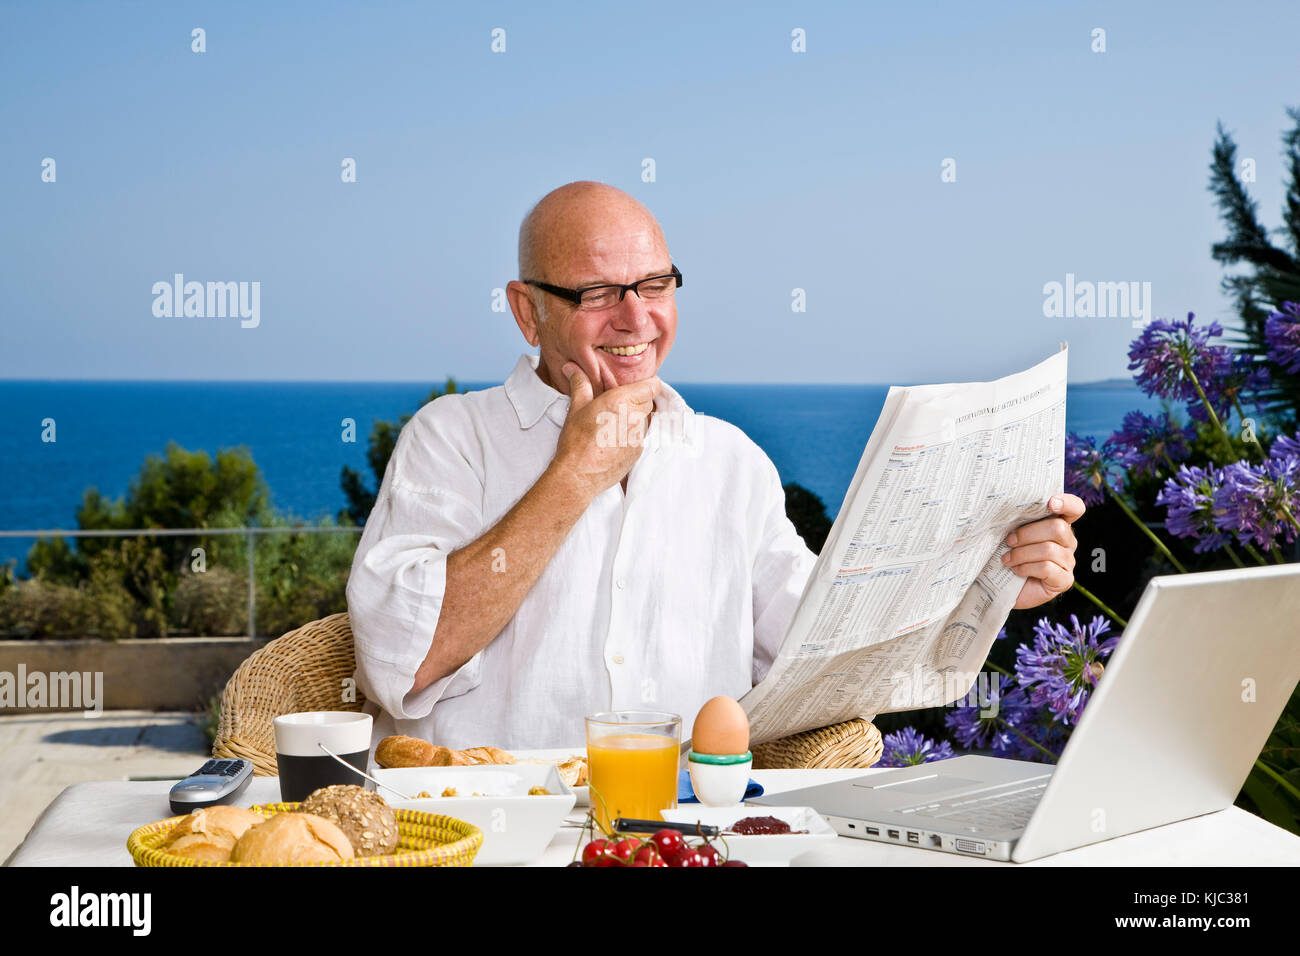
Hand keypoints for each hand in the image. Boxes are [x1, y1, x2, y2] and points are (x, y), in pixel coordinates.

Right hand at [550, 362, 660, 499]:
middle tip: (618, 405)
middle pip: (648, 402)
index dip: (647, 384)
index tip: (637, 386)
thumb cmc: (576, 441)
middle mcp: (634, 417)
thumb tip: (572, 368)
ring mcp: (638, 436)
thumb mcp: (576, 408)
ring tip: (613, 425)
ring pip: (644, 420)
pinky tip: (613, 440)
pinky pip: (640, 437)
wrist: (578, 475)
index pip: (652, 386)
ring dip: (634, 419)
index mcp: (621, 401)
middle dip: (637, 401)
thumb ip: (580, 384)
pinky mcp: (638, 452)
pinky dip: (631, 436)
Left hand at [1005, 494, 1085, 609]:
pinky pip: (1047, 568)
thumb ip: (1018, 521)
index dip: (1067, 503)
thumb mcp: (1011, 534)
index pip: (1075, 508)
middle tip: (1009, 541)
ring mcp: (1068, 562)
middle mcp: (1068, 542)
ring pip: (1048, 549)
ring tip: (1007, 559)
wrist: (1001, 586)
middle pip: (1057, 528)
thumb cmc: (1007, 555)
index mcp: (1058, 524)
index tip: (1051, 502)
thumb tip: (1005, 508)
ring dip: (1022, 554)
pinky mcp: (1064, 580)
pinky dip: (1026, 568)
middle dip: (1027, 534)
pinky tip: (1016, 570)